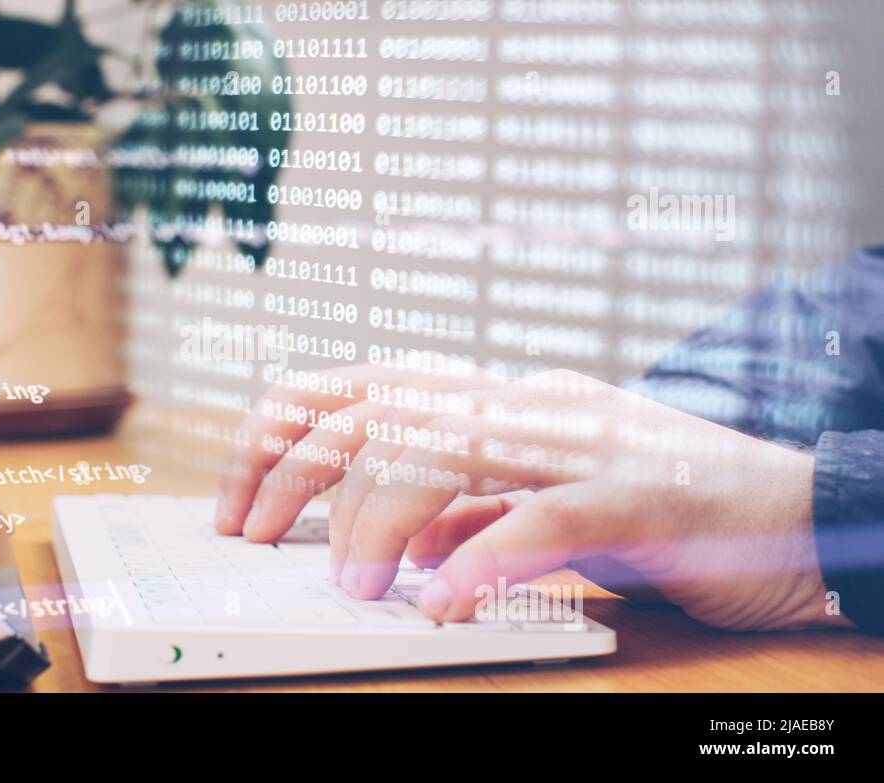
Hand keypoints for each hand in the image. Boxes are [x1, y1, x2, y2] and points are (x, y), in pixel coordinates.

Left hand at [214, 366, 849, 630]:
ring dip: (382, 517)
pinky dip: (488, 555)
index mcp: (491, 399)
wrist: (792, 508)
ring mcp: (587, 440)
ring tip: (356, 583)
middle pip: (384, 409)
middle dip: (302, 476)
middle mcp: (527, 401)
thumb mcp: (529, 500)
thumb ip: (462, 510)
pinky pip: (554, 516)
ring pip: (453, 448)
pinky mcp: (647, 491)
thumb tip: (384, 542)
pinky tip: (445, 597)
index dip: (277, 436)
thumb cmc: (650, 507)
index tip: (234, 501)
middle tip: (264, 542)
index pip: (354, 388)